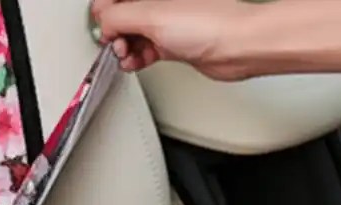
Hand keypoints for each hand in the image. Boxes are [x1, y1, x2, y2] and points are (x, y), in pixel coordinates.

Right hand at [92, 0, 262, 79]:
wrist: (238, 46)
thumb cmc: (209, 24)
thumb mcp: (151, 16)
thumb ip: (118, 17)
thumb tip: (102, 24)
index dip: (103, 12)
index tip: (102, 27)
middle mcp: (159, 3)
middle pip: (122, 15)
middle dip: (113, 32)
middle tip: (116, 44)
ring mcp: (166, 23)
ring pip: (133, 34)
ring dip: (124, 48)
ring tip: (126, 55)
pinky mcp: (173, 42)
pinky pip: (146, 49)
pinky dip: (137, 58)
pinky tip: (135, 63)